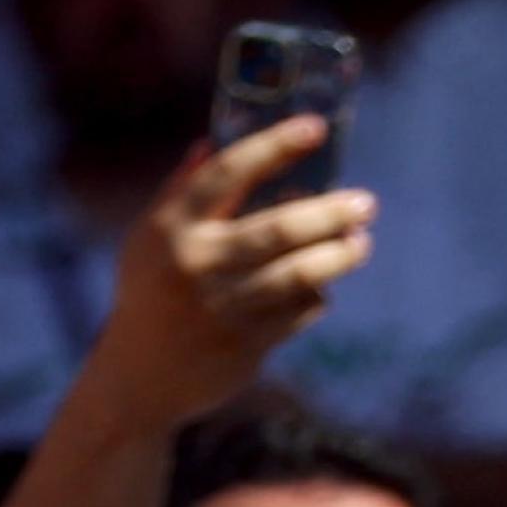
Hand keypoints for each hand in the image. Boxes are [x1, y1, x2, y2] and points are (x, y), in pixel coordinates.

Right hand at [83, 122, 375, 434]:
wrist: (141, 378)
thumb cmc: (150, 296)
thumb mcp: (148, 239)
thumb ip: (180, 193)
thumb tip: (209, 143)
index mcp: (173, 226)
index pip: (228, 172)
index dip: (274, 146)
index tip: (315, 128)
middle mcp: (199, 262)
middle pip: (278, 227)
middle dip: (329, 213)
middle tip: (365, 203)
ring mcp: (225, 306)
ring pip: (298, 275)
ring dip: (338, 257)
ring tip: (362, 244)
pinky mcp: (246, 345)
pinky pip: (297, 314)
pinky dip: (316, 299)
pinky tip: (324, 290)